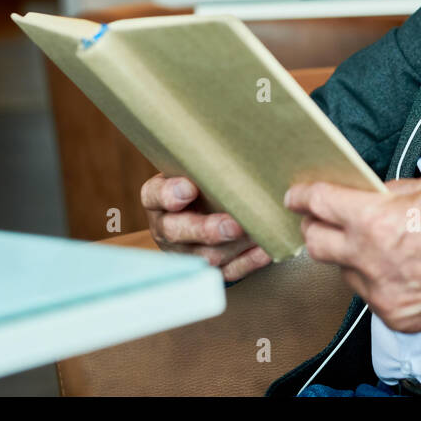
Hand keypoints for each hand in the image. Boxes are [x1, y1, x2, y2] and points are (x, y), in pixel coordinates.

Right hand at [140, 173, 271, 282]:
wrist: (205, 212)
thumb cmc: (204, 184)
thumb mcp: (196, 171)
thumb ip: (206, 164)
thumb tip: (240, 148)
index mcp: (158, 198)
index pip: (155, 195)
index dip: (170, 194)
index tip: (189, 189)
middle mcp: (166, 226)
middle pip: (177, 231)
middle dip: (206, 229)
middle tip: (232, 225)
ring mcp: (185, 252)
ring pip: (206, 255)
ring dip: (234, 246)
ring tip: (258, 234)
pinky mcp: (207, 271)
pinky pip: (228, 271)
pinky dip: (249, 261)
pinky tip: (265, 249)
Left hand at [283, 176, 420, 332]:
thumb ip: (387, 193)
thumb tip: (368, 194)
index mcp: (375, 220)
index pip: (319, 204)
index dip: (303, 196)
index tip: (297, 196)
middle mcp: (370, 259)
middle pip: (315, 243)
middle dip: (315, 228)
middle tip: (324, 219)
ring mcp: (382, 292)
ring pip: (344, 273)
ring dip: (351, 257)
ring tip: (380, 247)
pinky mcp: (396, 316)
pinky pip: (372, 296)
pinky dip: (379, 282)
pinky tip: (403, 270)